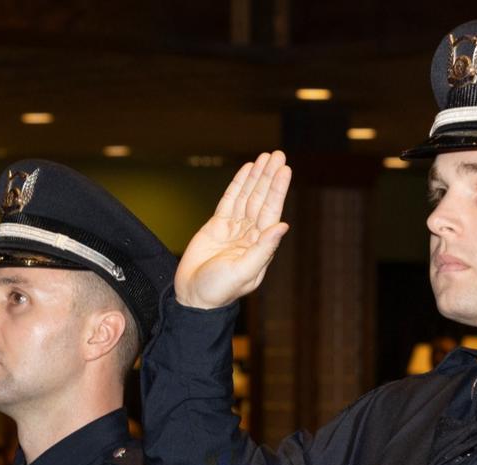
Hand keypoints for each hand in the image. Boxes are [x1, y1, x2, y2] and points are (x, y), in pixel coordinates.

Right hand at [174, 151, 292, 310]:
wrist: (192, 297)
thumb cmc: (219, 290)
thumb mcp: (243, 271)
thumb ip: (264, 249)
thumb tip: (283, 225)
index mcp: (260, 245)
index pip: (271, 211)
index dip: (277, 190)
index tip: (284, 169)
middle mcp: (250, 234)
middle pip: (261, 199)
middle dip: (269, 177)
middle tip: (277, 154)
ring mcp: (233, 229)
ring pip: (247, 197)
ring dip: (256, 177)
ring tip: (265, 157)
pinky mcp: (216, 226)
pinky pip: (229, 201)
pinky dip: (238, 185)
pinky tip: (246, 171)